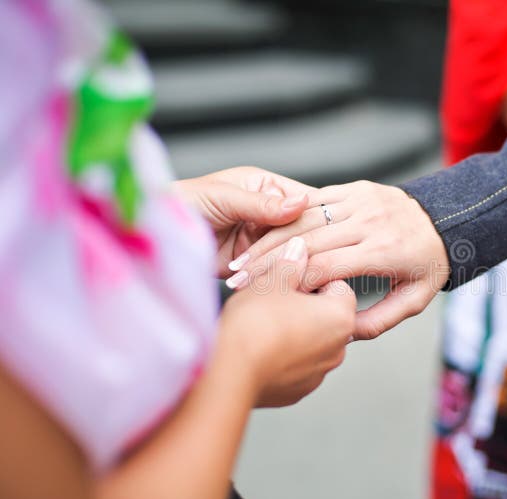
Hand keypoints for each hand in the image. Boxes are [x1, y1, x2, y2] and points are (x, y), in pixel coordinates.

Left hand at [173, 166, 315, 276]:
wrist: (154, 234)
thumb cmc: (182, 202)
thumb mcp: (224, 198)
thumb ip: (263, 203)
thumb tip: (301, 202)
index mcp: (265, 186)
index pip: (303, 199)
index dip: (315, 214)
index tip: (326, 228)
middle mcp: (267, 211)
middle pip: (300, 227)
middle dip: (301, 242)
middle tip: (308, 254)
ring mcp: (260, 237)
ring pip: (290, 250)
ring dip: (287, 261)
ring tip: (292, 270)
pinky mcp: (252, 261)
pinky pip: (273, 268)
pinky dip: (275, 274)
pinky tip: (280, 278)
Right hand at [217, 237, 355, 406]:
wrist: (228, 371)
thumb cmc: (253, 325)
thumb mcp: (272, 281)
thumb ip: (292, 263)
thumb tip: (299, 250)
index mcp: (341, 317)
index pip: (338, 285)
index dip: (313, 277)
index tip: (291, 279)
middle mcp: (338, 348)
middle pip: (327, 314)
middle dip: (306, 304)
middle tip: (275, 298)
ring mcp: (319, 372)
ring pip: (312, 340)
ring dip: (296, 329)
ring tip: (265, 322)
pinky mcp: (299, 389)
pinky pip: (297, 364)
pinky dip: (284, 354)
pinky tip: (261, 345)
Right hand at [229, 180, 449, 339]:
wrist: (448, 219)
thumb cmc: (429, 264)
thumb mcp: (414, 300)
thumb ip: (379, 320)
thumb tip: (342, 332)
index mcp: (385, 250)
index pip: (325, 265)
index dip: (288, 282)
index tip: (260, 296)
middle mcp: (371, 220)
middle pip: (307, 240)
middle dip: (266, 262)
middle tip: (235, 280)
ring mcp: (362, 199)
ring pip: (304, 217)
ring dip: (268, 238)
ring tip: (241, 259)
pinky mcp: (355, 187)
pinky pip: (314, 199)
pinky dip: (285, 216)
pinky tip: (261, 232)